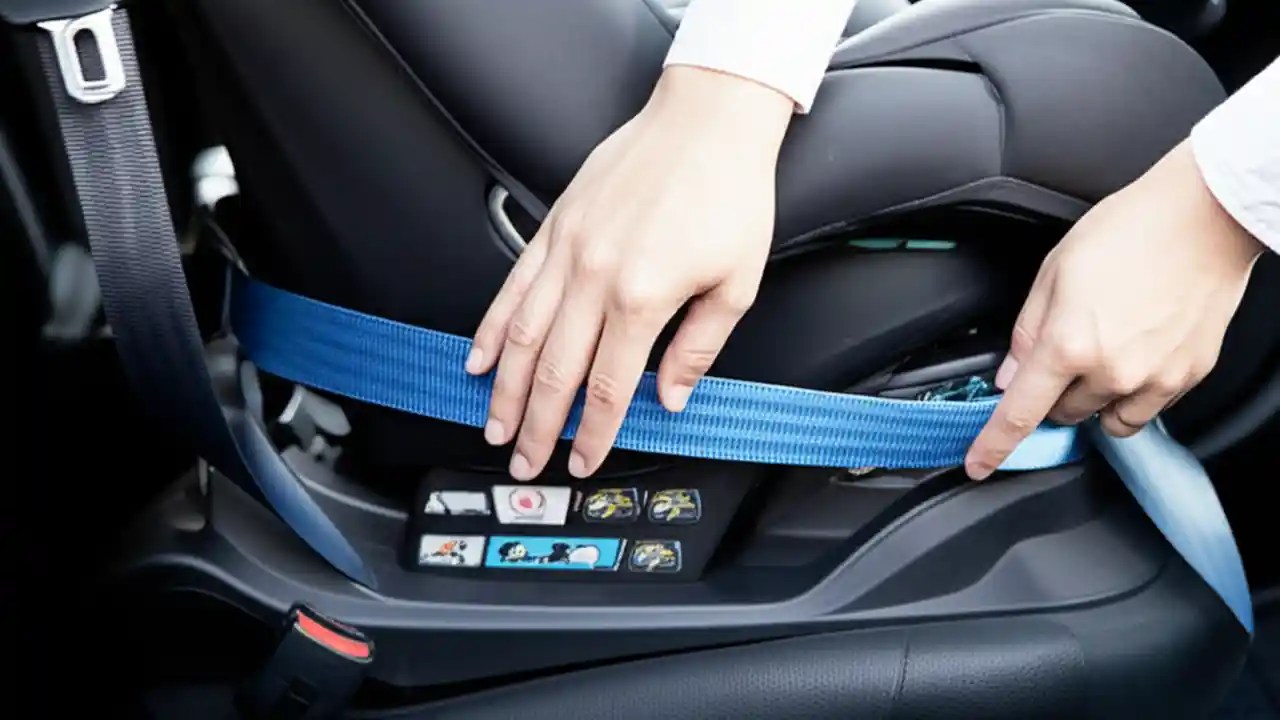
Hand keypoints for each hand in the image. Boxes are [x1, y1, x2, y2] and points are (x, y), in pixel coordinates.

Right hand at [466, 66, 793, 480]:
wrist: (707, 121)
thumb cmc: (728, 192)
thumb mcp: (736, 282)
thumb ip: (699, 347)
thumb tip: (673, 396)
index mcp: (644, 296)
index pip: (609, 386)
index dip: (593, 432)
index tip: (582, 459)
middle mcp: (596, 276)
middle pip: (554, 371)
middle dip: (537, 425)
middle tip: (525, 460)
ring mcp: (568, 250)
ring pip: (522, 335)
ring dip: (505, 388)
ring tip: (495, 424)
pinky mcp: (555, 226)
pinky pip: (512, 286)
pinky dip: (492, 327)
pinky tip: (481, 357)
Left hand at [965, 140, 1264, 479]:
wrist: (1205, 217)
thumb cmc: (1131, 230)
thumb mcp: (1055, 271)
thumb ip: (1026, 331)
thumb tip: (1008, 376)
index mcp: (1068, 344)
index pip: (1019, 413)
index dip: (993, 445)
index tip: (978, 464)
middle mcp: (1111, 371)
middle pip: (1062, 414)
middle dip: (1054, 391)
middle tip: (1067, 349)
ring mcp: (1153, 379)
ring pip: (1105, 419)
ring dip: (1094, 397)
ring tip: (1107, 348)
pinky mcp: (1186, 377)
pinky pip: (1145, 409)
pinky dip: (1132, 394)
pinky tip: (1136, 352)